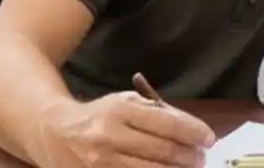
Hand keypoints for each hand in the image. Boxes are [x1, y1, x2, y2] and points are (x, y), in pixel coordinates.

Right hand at [36, 91, 215, 167]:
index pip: (167, 123)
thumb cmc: (99, 115)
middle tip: (201, 158)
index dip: (193, 132)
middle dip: (189, 156)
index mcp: (120, 111)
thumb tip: (190, 131)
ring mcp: (101, 164)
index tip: (209, 139)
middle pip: (163, 151)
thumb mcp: (124, 102)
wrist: (54, 133)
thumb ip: (154, 112)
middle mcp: (110, 137)